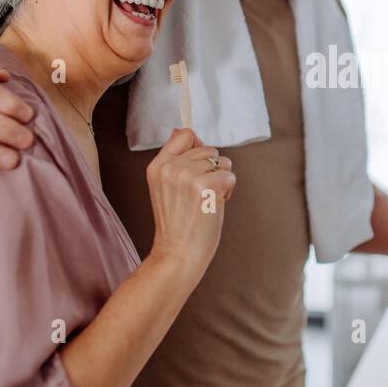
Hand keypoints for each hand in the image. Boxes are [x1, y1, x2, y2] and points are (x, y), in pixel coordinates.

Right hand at [145, 128, 234, 281]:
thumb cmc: (177, 225)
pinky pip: (230, 175)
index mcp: (157, 166)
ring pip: (222, 161)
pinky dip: (229, 191)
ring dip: (222, 180)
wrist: (177, 254)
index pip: (183, 134)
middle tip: (200, 195)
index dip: (198, 147)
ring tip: (207, 200)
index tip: (199, 167)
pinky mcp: (206, 185)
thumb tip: (183, 131)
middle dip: (212, 169)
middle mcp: (170, 167)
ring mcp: (187, 175)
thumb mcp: (165, 187)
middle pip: (208, 149)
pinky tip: (214, 206)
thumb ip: (174, 161)